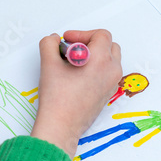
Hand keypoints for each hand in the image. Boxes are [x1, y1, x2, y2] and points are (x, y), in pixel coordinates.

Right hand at [29, 29, 122, 155]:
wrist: (61, 127)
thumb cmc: (58, 99)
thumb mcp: (48, 64)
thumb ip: (49, 44)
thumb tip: (53, 40)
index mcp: (101, 60)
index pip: (101, 35)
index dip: (82, 33)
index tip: (68, 40)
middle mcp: (111, 71)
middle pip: (109, 45)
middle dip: (90, 42)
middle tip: (71, 49)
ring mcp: (111, 84)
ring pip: (109, 59)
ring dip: (94, 55)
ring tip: (74, 63)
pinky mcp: (108, 94)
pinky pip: (107, 73)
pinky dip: (96, 68)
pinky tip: (78, 76)